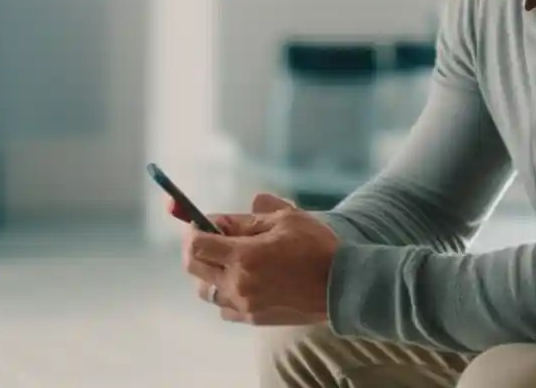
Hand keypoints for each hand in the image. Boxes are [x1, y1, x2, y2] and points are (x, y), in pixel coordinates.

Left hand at [181, 192, 338, 325]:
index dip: (192, 230)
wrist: (342, 285)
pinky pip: (224, 308)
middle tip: (211, 237)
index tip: (198, 223)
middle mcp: (237, 284)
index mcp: (243, 256)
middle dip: (197, 248)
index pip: (197, 246)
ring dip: (210, 273)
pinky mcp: (254, 318)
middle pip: (195, 268)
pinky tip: (242, 282)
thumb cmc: (316, 246)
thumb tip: (223, 219)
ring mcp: (244, 304)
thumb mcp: (286, 219)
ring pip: (206, 290)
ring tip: (229, 261)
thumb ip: (251, 216)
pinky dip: (225, 294)